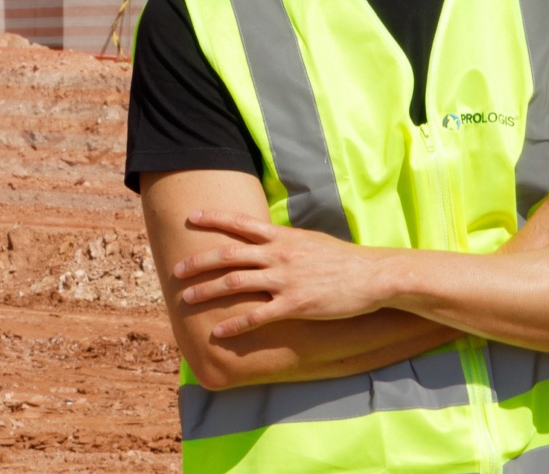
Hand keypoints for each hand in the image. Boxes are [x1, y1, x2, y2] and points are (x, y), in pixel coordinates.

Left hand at [173, 211, 393, 339]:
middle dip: (198, 262)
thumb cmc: (342, 259)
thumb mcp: (310, 240)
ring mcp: (285, 280)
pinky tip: (218, 331)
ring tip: (186, 300)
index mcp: (283, 237)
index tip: (190, 217)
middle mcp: (279, 255)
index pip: (240, 224)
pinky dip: (234, 324)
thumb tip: (266, 239)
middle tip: (176, 270)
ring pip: (235, 284)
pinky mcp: (295, 305)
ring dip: (206, 291)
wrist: (372, 275)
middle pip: (228, 256)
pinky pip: (257, 315)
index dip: (213, 219)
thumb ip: (285, 241)